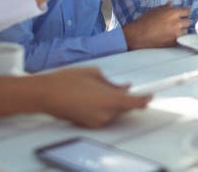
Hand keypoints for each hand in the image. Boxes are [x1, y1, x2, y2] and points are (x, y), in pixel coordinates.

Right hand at [34, 67, 149, 127]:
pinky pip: (103, 115)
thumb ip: (112, 83)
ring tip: (99, 88)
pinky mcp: (88, 124)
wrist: (46, 94)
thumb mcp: (94, 74)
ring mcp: (97, 121)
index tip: (151, 94)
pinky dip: (104, 107)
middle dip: (126, 98)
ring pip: (114, 112)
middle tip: (122, 87)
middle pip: (125, 108)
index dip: (145, 99)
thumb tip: (124, 87)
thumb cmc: (68, 80)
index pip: (136, 103)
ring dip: (114, 102)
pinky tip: (93, 96)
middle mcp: (106, 114)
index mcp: (110, 100)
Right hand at [123, 2, 190, 48]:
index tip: (184, 13)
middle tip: (179, 22)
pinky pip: (181, 39)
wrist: (138, 35)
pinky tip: (172, 35)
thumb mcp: (154, 10)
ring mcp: (176, 34)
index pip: (187, 11)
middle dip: (184, 21)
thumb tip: (171, 3)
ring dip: (182, 30)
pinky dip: (178, 37)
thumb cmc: (144, 21)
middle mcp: (177, 23)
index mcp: (173, 13)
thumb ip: (165, 7)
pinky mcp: (174, 42)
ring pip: (186, 31)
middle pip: (189, 21)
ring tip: (175, 29)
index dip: (185, 12)